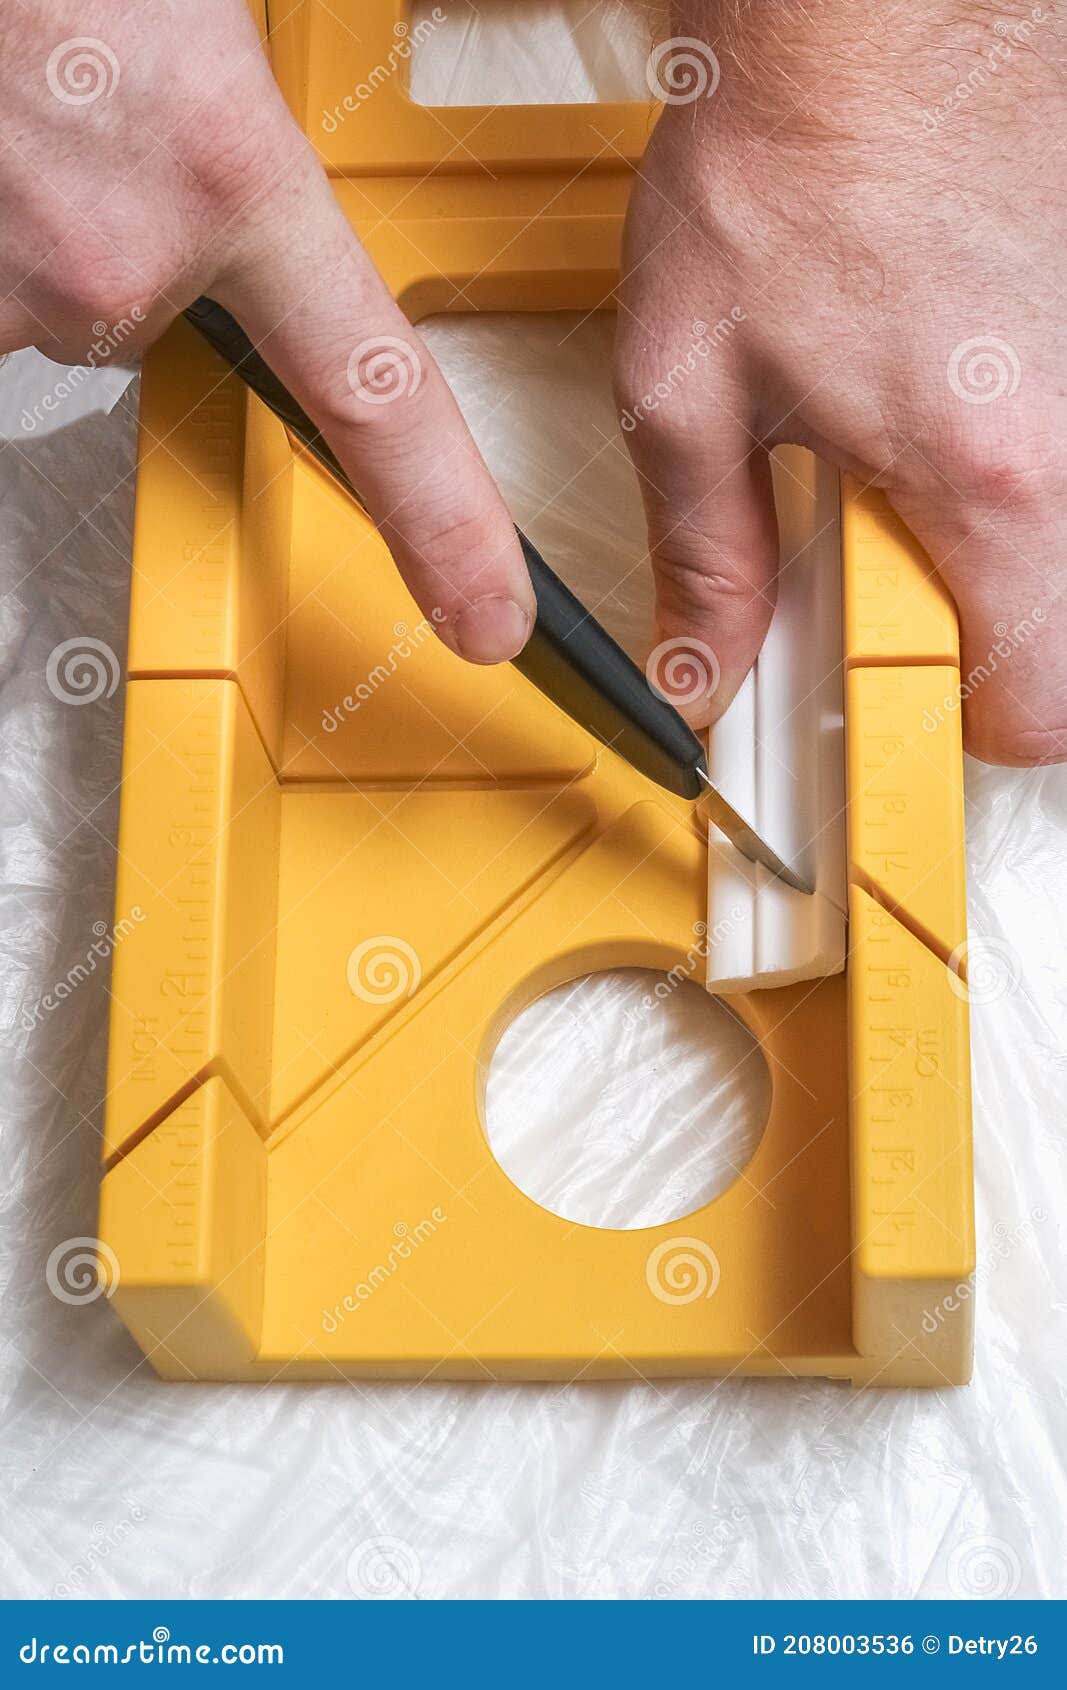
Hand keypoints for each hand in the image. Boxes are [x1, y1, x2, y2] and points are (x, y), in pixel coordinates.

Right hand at [0, 1, 533, 663]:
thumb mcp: (204, 8)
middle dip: (129, 227)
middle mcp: (117, 260)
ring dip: (38, 210)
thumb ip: (245, 98)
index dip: (443, 522)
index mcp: (226, 171)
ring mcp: (10, 287)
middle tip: (85, 108)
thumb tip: (261, 128)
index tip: (485, 617)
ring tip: (21, 98)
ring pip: (49, 293)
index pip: (376, 396)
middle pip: (154, 308)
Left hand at [616, 0, 1065, 761]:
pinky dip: (1013, 452)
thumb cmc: (777, 164)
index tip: (910, 695)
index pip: (1042, 698)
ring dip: (999, 532)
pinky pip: (1064, 439)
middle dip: (982, 624)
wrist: (857, 17)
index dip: (973, 726)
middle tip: (889, 572)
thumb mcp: (689, 392)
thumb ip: (704, 557)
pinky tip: (939, 391)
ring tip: (905, 459)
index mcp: (983, 480)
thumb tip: (700, 670)